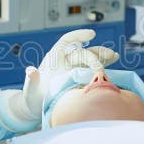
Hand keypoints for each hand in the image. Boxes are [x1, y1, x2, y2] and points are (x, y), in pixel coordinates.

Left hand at [0, 30, 118, 131]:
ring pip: (91, 58)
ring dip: (102, 56)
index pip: (66, 42)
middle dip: (93, 58)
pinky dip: (104, 63)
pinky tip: (114, 59)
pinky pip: (93, 67)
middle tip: (100, 71)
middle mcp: (65, 61)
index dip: (78, 36)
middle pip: (82, 53)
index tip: (92, 35)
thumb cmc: (32, 99)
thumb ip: (31, 81)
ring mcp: (74, 69)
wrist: (38, 109)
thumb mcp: (29, 91)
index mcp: (53, 60)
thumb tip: (31, 71)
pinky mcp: (79, 77)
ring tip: (114, 55)